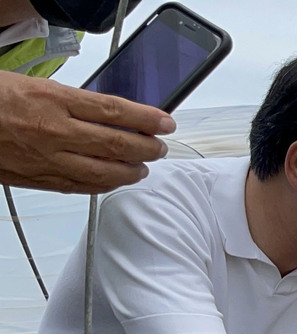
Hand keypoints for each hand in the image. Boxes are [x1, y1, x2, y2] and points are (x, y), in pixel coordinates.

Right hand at [0, 71, 175, 193]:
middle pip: (117, 144)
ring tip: (143, 167)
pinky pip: (79, 187)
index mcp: (52, 99)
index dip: (147, 119)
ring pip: (103, 172)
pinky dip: (103, 185)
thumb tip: (107, 112)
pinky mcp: (36, 179)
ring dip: (131, 171)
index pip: (115, 111)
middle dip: (147, 148)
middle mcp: (53, 131)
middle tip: (160, 147)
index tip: (165, 122)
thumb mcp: (32, 84)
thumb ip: (70, 100)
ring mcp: (46, 158)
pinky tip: (114, 181)